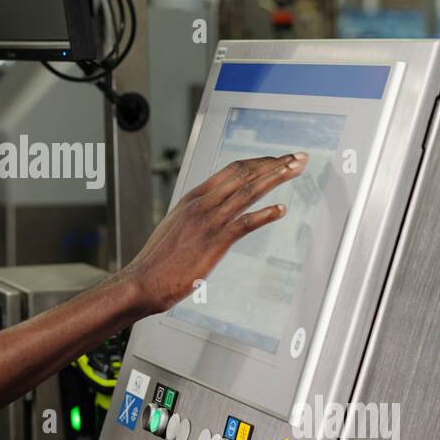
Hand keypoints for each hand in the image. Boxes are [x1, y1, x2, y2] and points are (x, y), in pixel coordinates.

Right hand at [120, 152, 307, 314]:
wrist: (142, 282)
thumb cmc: (158, 261)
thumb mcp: (176, 227)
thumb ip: (196, 216)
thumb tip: (213, 214)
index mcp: (193, 198)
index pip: (232, 170)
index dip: (259, 162)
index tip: (278, 160)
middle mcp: (202, 204)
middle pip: (244, 174)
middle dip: (275, 164)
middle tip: (297, 158)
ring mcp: (208, 222)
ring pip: (248, 192)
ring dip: (276, 178)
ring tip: (296, 170)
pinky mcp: (214, 242)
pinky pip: (245, 223)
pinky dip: (266, 214)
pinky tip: (281, 210)